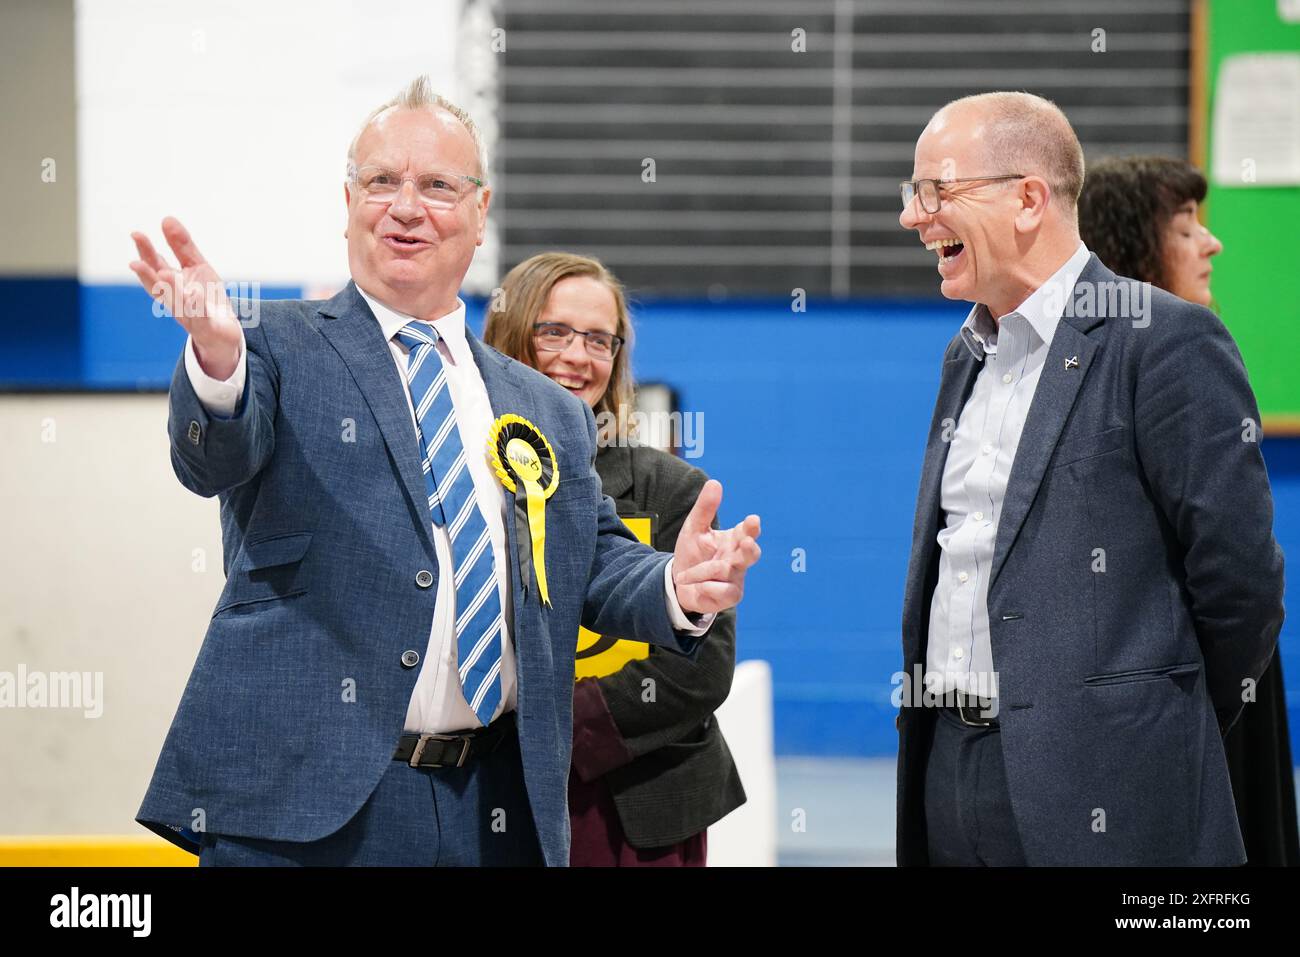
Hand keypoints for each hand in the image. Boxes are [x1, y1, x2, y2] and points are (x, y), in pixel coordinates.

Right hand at [129, 216, 241, 379]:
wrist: (223, 333)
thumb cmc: (205, 297)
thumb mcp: (196, 267)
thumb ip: (182, 246)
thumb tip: (166, 219)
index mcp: (170, 286)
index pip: (154, 267)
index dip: (145, 252)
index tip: (137, 234)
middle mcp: (175, 301)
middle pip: (159, 287)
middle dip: (147, 274)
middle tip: (135, 261)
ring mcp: (190, 316)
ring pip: (178, 304)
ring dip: (170, 290)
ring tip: (165, 274)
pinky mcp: (208, 328)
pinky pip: (202, 317)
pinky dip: (198, 306)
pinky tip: (196, 294)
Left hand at [672, 479, 760, 614]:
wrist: (679, 585)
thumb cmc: (692, 554)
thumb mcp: (694, 529)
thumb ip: (705, 508)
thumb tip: (715, 483)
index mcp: (733, 540)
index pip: (747, 531)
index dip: (751, 527)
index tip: (752, 520)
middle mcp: (738, 558)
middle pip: (751, 554)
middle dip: (750, 549)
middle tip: (746, 542)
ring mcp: (737, 578)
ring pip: (728, 572)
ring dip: (704, 571)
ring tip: (685, 574)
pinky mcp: (731, 596)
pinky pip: (722, 590)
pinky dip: (705, 587)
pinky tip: (695, 586)